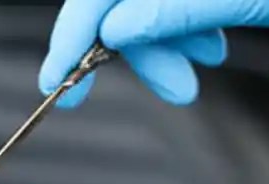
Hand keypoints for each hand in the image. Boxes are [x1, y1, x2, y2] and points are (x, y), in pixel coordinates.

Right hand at [40, 0, 268, 106]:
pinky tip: (209, 45)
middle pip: (115, 0)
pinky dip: (181, 26)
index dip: (71, 38)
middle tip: (172, 89)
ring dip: (162, 42)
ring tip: (199, 70)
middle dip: (132, 49)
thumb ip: (172, 10)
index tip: (59, 83)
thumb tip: (112, 34)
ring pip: (143, 3)